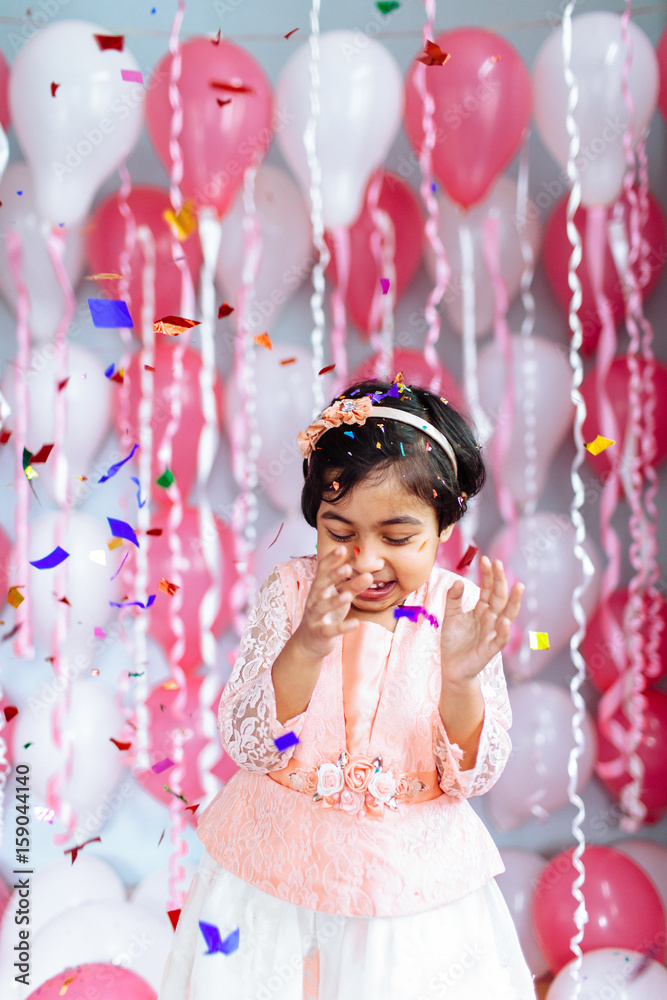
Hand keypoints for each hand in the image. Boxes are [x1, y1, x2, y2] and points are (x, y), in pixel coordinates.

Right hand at [292, 547, 371, 661]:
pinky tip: (356, 623)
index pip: (323, 570)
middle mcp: (314, 600)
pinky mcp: (320, 632)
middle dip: (333, 576)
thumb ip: (353, 587)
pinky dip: (343, 626)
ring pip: (323, 606)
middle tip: (347, 567)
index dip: (331, 560)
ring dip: (335, 600)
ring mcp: (315, 616)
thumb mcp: (340, 598)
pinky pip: (331, 629)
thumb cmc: (326, 615)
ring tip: (348, 595)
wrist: (309, 641)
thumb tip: (369, 574)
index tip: (342, 548)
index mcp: (319, 588)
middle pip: (321, 585)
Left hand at [440, 556, 522, 684]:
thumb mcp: (450, 616)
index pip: (488, 589)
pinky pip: (500, 639)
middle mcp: (490, 619)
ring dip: (513, 602)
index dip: (488, 575)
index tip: (486, 559)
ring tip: (518, 586)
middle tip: (499, 563)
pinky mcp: (490, 649)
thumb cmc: (454, 641)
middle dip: (500, 581)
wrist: (452, 667)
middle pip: (499, 597)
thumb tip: (459, 581)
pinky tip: (505, 621)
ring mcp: (492, 633)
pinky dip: (504, 631)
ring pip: (507, 615)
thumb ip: (453, 599)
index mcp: (482, 610)